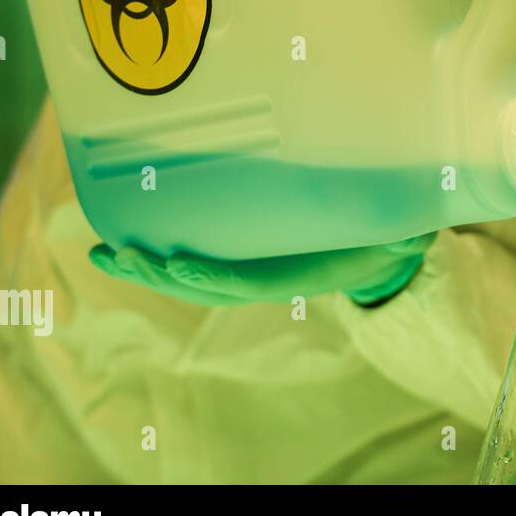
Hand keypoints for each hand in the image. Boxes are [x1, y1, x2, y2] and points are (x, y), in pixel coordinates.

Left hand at [90, 233, 435, 306]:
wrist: (378, 250)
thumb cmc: (387, 237)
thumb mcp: (399, 235)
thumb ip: (402, 234)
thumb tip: (413, 232)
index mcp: (295, 275)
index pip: (247, 282)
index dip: (211, 277)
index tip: (178, 267)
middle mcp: (265, 276)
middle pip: (202, 282)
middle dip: (158, 272)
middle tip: (117, 255)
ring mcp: (249, 266)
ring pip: (190, 272)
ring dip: (146, 266)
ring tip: (102, 252)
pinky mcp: (242, 251)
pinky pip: (196, 255)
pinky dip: (161, 250)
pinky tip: (130, 233)